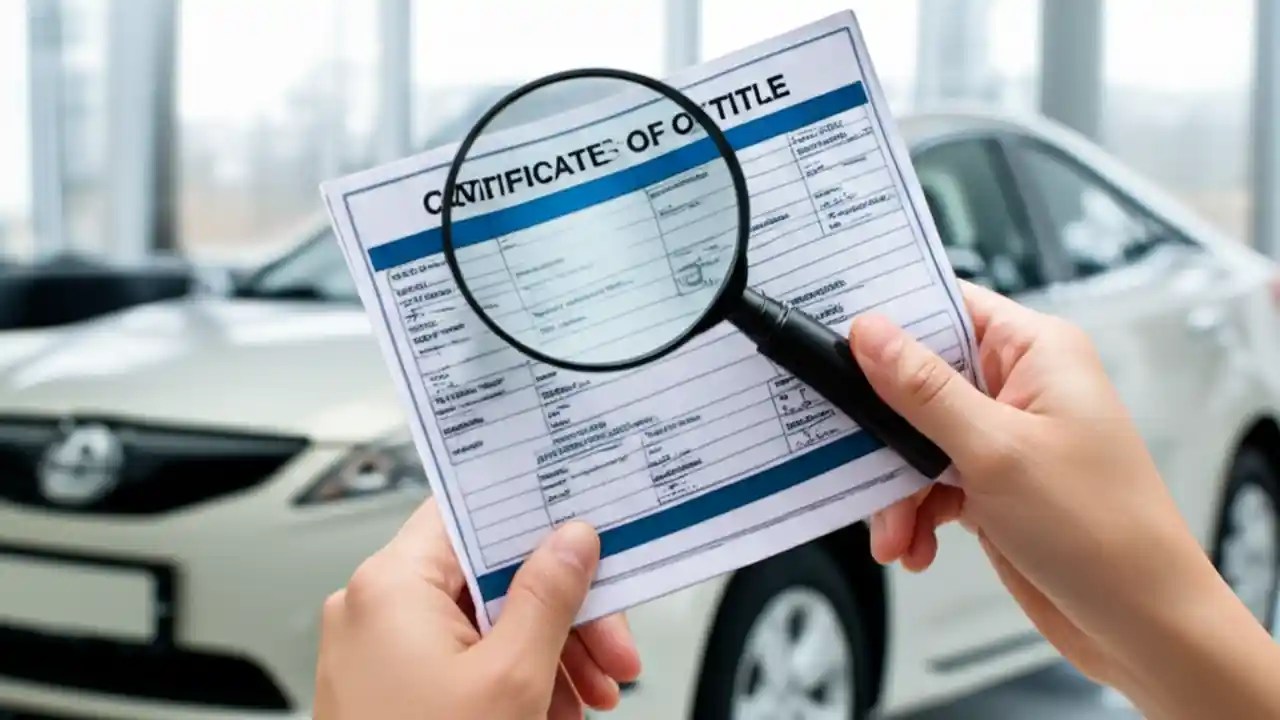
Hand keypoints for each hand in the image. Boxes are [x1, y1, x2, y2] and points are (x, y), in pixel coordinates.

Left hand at [314, 498, 640, 719]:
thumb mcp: (512, 678)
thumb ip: (549, 596)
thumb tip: (572, 540)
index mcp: (391, 585)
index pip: (470, 513)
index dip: (534, 518)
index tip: (585, 530)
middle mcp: (374, 609)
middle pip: (489, 577)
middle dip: (562, 613)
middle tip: (613, 647)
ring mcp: (379, 652)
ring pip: (484, 623)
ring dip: (549, 653)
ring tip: (593, 695)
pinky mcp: (389, 689)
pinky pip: (463, 661)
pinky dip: (514, 679)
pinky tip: (557, 710)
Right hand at [847, 282, 1240, 690]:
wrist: (1142, 623)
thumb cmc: (1101, 530)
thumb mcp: (996, 451)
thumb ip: (924, 390)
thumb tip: (870, 332)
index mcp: (1036, 351)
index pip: (948, 306)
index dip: (891, 319)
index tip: (836, 339)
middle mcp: (1020, 386)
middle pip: (918, 377)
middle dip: (884, 429)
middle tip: (856, 458)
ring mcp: (1005, 437)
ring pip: (915, 438)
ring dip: (896, 486)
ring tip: (894, 528)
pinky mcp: (993, 483)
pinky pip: (930, 482)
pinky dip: (914, 514)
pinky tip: (914, 546)